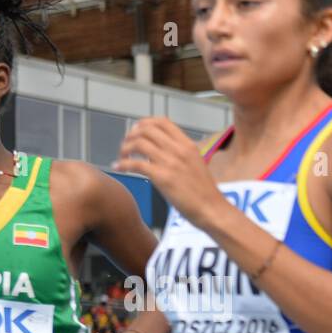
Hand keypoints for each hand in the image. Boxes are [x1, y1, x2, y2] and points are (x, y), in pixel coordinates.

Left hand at [113, 117, 228, 229]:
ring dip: (125, 148)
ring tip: (122, 156)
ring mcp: (170, 163)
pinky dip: (123, 164)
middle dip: (131, 135)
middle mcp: (178, 150)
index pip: (162, 122)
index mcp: (188, 145)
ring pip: (138, 143)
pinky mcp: (162, 178)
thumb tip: (157, 152)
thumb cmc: (205, 193)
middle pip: (146, 129)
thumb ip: (179, 155)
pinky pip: (135, 164)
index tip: (137, 131)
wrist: (212, 210)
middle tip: (127, 145)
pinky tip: (119, 167)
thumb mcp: (196, 165)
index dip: (144, 123)